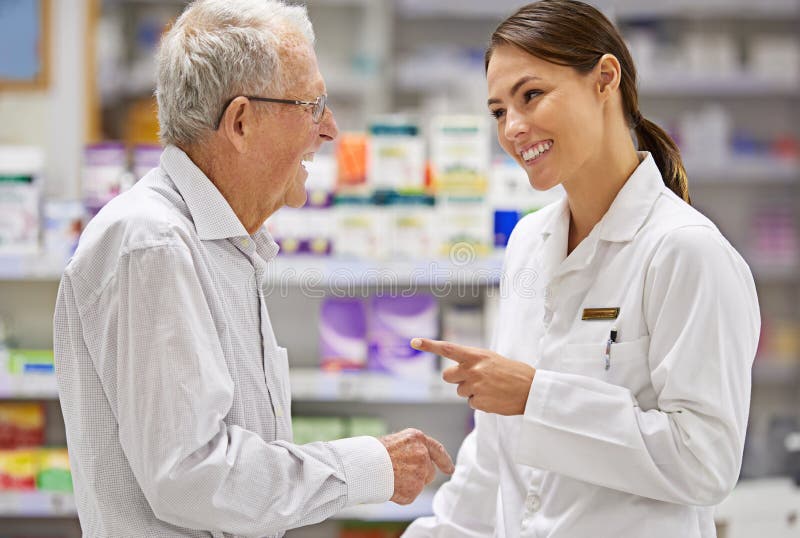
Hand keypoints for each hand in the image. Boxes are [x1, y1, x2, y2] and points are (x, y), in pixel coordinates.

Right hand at [379, 428, 454, 504]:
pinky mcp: (414, 489)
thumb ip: (412, 451)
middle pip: (429, 472)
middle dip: (420, 475)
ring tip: (390, 477)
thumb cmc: (374, 453)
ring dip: (409, 484)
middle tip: (399, 473)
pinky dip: (401, 495)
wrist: (365, 465)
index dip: (445, 461)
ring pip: (420, 484)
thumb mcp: (396, 442)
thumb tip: (419, 464)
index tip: (450, 470)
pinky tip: (390, 486)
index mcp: (418, 439)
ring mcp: (420, 473)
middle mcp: (423, 455)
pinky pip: (410, 495)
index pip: (437, 450)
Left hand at [411, 338, 534, 415]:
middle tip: (474, 378)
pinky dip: (479, 402)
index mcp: (476, 355)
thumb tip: (456, 371)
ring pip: (460, 391)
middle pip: (447, 376)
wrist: (530, 390)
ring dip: (470, 391)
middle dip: (457, 378)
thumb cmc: (511, 372)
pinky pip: (470, 403)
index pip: (447, 348)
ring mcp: (474, 387)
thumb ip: (472, 361)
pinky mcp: (478, 402)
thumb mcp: (491, 359)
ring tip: (490, 388)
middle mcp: (472, 369)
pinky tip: (493, 398)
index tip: (414, 341)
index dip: (429, 345)